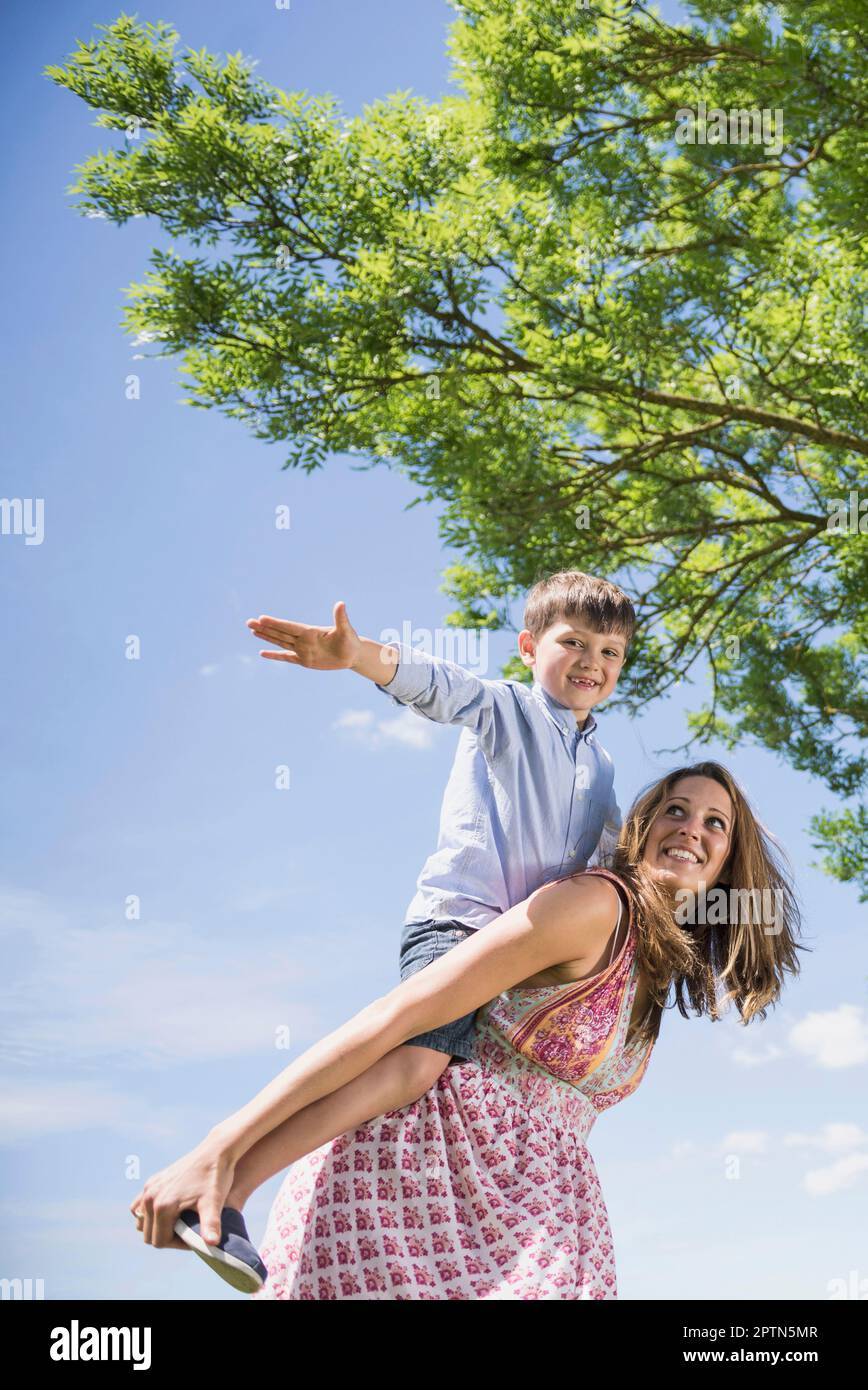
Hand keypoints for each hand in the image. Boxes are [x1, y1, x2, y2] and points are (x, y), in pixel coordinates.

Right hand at [129, 1135, 235, 1249]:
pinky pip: (141, 1206)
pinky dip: (151, 1213)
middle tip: (188, 1230)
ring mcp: (149, 1188)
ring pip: (143, 1221)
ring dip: (157, 1226)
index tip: (194, 1237)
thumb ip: (210, 1226)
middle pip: (149, 1235)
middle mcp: (150, 1197)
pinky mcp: (152, 1181)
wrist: (214, 1152)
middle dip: (167, 1237)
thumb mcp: (213, 1203)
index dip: (178, 1244)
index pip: (160, 1241)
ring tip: (180, 1221)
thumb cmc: (215, 1178)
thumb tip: (212, 1245)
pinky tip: (170, 1210)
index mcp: (162, 1205)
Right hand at [246, 601, 360, 670]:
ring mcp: (302, 650)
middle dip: (264, 628)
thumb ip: (340, 617)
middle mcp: (303, 639)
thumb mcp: (346, 630)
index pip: (289, 626)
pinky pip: (286, 657)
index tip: (262, 618)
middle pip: (280, 633)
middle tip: (249, 622)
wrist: (352, 654)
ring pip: (280, 642)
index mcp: (310, 631)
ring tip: (252, 631)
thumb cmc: (350, 641)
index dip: (275, 623)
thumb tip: (341, 603)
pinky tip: (262, 653)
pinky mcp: (304, 661)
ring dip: (266, 637)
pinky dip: (274, 656)